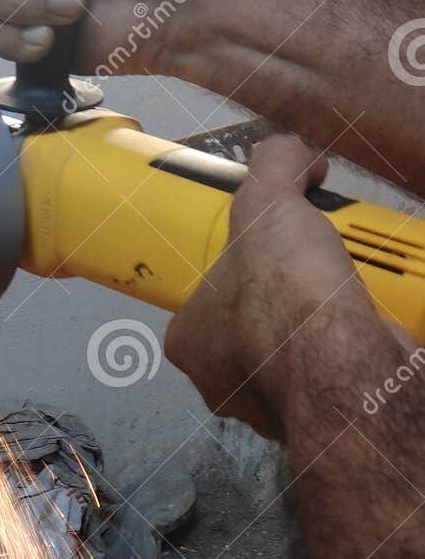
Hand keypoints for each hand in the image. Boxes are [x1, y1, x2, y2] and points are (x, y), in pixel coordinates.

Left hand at [163, 137, 381, 439]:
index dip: (236, 265)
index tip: (267, 247)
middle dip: (284, 287)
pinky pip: (335, 360)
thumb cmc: (285, 294)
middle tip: (310, 255)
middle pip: (253, 318)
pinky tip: (367, 308)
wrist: (346, 361)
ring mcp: (273, 400)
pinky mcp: (325, 407)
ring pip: (296, 344)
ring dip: (321, 312)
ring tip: (345, 276)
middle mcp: (224, 380)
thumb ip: (272, 166)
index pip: (204, 296)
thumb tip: (289, 151)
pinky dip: (352, 335)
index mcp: (190, 341)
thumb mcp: (267, 201)